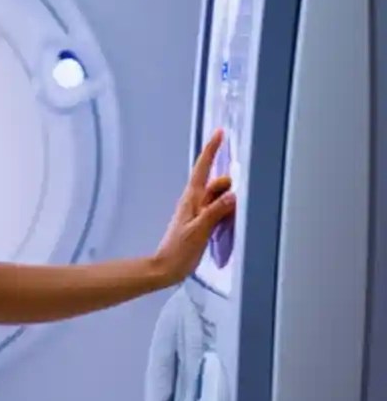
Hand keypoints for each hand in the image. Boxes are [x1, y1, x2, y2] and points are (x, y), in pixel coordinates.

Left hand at [152, 128, 237, 285]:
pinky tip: (231, 222)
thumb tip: (232, 194)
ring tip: (232, 219)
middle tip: (234, 206)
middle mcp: (195, 201)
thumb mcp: (199, 230)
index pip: (203, 168)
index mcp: (191, 199)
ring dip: (229, 201)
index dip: (211, 150)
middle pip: (216, 183)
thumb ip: (215, 212)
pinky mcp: (202, 222)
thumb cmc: (179, 250)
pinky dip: (227, 211)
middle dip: (229, 185)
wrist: (167, 267)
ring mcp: (198, 211)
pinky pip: (218, 209)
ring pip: (219, 196)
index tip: (219, 133)